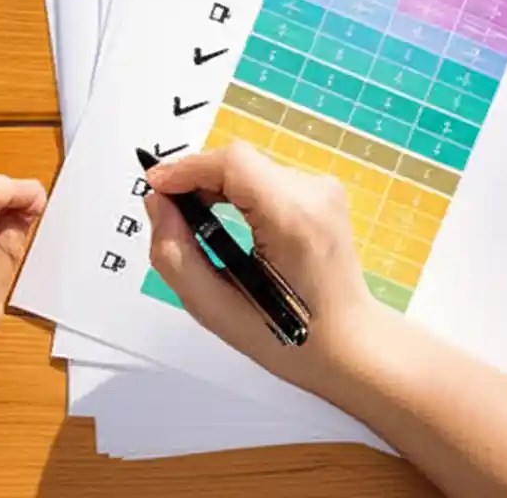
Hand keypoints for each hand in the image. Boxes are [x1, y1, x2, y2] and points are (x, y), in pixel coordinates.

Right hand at [143, 141, 385, 399]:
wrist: (350, 343)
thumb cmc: (293, 337)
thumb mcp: (215, 309)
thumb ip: (175, 254)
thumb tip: (158, 204)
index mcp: (293, 220)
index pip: (232, 163)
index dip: (186, 168)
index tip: (156, 187)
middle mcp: (314, 194)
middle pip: (238, 162)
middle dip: (197, 181)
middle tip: (172, 216)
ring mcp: (323, 190)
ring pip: (249, 168)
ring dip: (216, 188)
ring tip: (199, 227)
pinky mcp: (322, 193)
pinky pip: (265, 178)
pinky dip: (238, 193)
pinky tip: (229, 224)